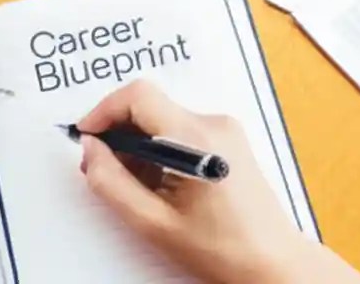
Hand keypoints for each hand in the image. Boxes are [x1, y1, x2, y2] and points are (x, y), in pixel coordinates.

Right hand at [79, 81, 359, 283]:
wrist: (273, 264)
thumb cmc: (223, 251)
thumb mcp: (153, 223)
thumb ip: (111, 182)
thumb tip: (90, 150)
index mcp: (196, 139)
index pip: (138, 96)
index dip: (103, 111)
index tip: (86, 136)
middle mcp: (213, 124)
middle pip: (149, 106)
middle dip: (119, 133)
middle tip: (103, 170)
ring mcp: (225, 130)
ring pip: (163, 119)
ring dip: (140, 145)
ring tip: (138, 188)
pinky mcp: (229, 140)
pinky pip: (181, 130)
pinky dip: (161, 149)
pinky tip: (160, 185)